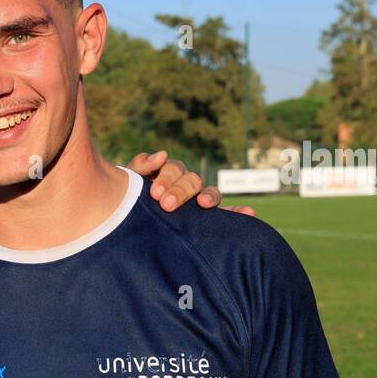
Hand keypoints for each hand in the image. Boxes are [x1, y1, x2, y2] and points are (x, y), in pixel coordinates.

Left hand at [127, 150, 255, 216]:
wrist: (126, 223)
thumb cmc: (127, 201)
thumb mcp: (128, 184)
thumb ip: (140, 167)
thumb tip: (162, 154)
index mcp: (167, 174)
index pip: (174, 169)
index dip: (166, 178)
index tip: (155, 194)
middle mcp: (185, 185)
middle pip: (191, 180)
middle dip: (180, 191)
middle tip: (166, 205)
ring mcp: (197, 201)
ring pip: (210, 193)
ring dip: (208, 197)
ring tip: (202, 204)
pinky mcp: (206, 219)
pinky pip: (226, 214)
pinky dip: (238, 212)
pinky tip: (249, 213)